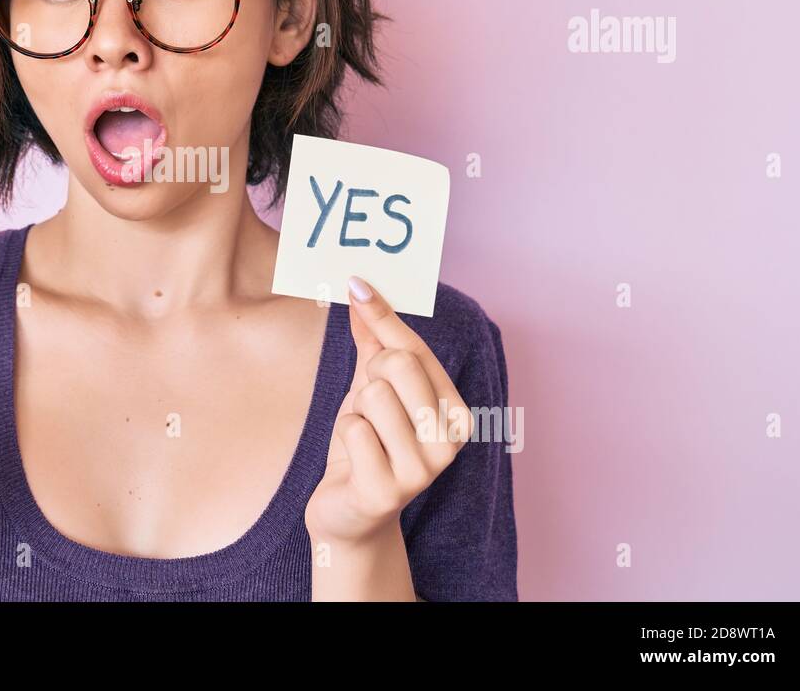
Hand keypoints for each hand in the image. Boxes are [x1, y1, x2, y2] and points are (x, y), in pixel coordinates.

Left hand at [305, 275, 473, 546]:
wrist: (349, 516)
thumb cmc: (366, 448)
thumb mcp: (371, 391)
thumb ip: (374, 344)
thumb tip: (362, 291)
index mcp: (455, 413)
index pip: (416, 348)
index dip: (384, 314)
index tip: (357, 283)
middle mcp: (449, 442)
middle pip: (399, 364)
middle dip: (369, 374)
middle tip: (366, 403)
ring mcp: (422, 470)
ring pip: (372, 394)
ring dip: (354, 412)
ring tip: (362, 439)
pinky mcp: (387, 491)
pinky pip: (353, 429)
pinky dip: (345, 438)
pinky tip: (354, 461)